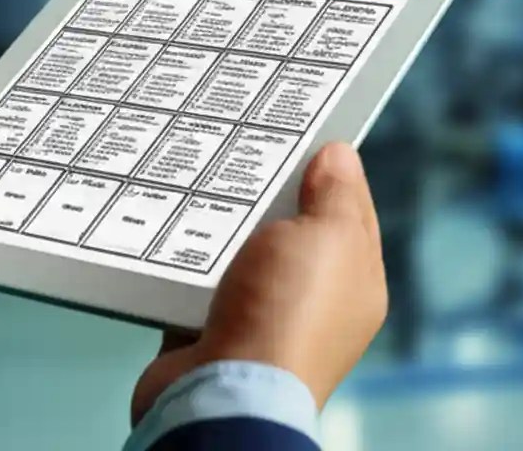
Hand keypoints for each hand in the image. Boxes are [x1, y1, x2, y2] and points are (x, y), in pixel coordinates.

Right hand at [132, 142, 387, 420]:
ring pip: (240, 250)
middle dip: (269, 191)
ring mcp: (259, 316)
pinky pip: (196, 278)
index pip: (349, 211)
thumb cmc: (286, 313)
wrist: (220, 391)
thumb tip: (339, 155)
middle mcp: (311, 302)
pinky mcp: (209, 326)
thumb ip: (336, 195)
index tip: (300, 130)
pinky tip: (168, 222)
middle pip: (291, 228)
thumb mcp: (328, 237)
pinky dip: (184, 257)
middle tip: (243, 143)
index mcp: (354, 282)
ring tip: (200, 175)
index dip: (330, 170)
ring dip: (221, 222)